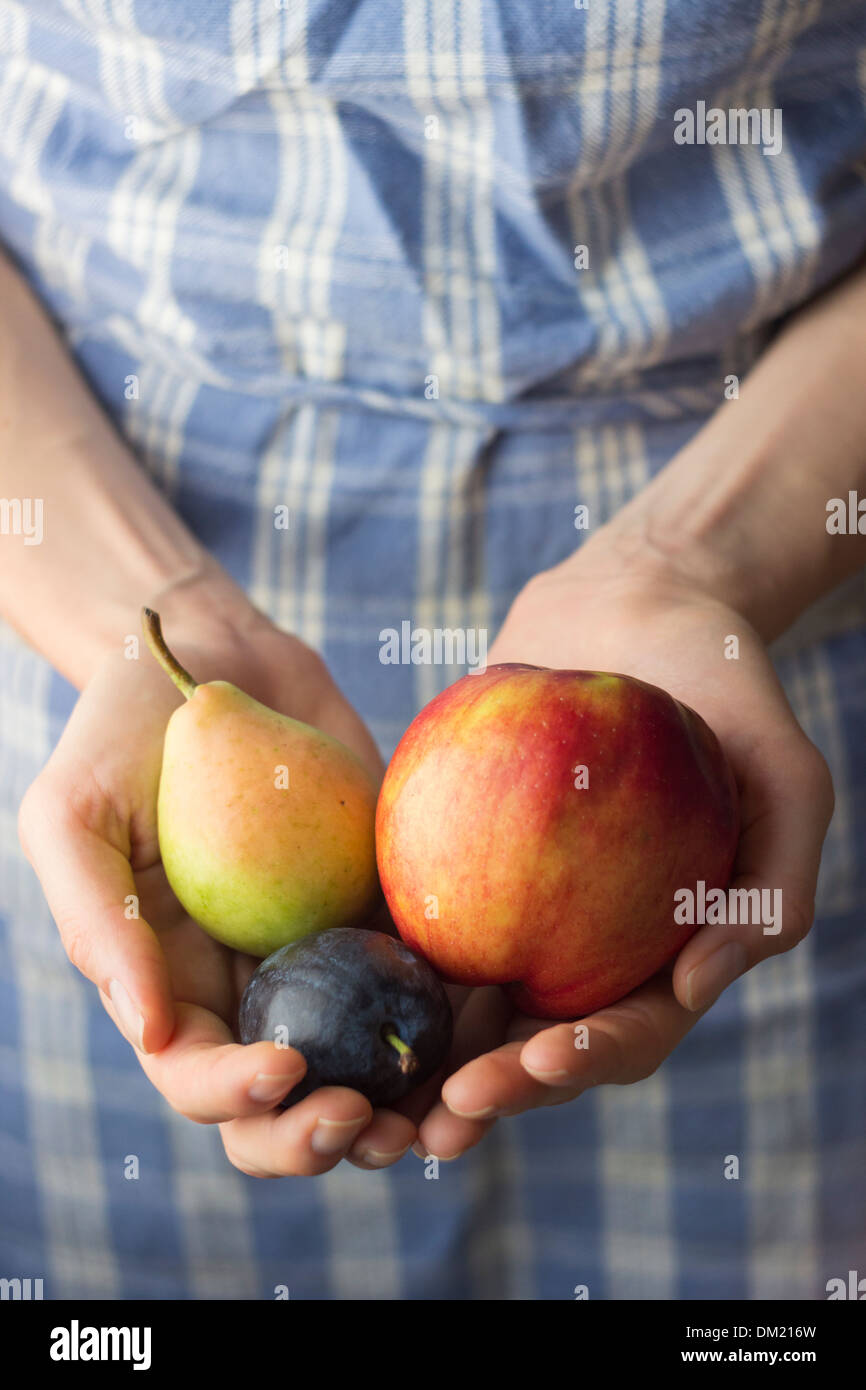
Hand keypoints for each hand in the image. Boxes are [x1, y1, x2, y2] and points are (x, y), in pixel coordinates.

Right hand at [18, 602, 417, 1176]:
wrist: (216, 657)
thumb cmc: (124, 731)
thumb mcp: (74, 815)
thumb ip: (100, 923)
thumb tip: (152, 1033)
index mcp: (170, 986)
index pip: (198, 1079)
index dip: (238, 1099)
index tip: (288, 1070)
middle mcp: (250, 987)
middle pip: (285, 1104)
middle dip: (322, 1136)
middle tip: (374, 1122)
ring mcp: (322, 954)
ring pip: (365, 1061)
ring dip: (404, 1102)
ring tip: (445, 1106)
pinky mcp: (382, 911)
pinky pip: (420, 978)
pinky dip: (453, 1013)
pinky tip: (488, 1014)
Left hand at [412, 529, 834, 1159]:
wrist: (638, 603)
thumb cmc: (726, 689)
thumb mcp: (787, 778)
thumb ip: (773, 889)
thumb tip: (696, 988)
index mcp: (663, 949)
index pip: (628, 1031)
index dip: (584, 1062)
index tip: (533, 1060)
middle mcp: (589, 942)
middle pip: (535, 1039)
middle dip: (493, 1091)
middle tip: (438, 1118)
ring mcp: (521, 904)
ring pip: (466, 999)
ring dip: (424, 1057)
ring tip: (376, 1095)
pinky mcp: (459, 858)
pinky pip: (420, 911)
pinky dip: (385, 957)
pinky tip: (337, 978)